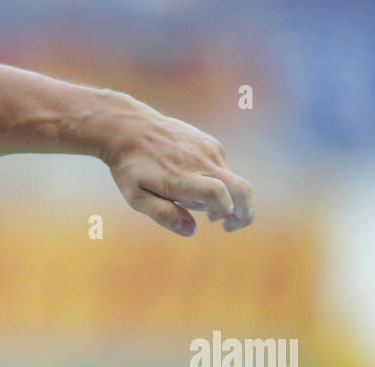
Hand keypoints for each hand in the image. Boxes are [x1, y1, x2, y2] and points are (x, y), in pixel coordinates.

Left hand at [98, 93, 253, 236]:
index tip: (221, 224)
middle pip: (241, 187)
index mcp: (182, 178)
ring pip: (231, 179)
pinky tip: (197, 186)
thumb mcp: (137, 197)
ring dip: (226, 198)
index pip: (218, 195)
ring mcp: (208, 150)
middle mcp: (201, 162)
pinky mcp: (209, 143)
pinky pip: (222, 168)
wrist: (129, 127)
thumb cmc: (130, 166)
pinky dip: (218, 182)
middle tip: (231, 226)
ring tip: (203, 208)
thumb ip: (163, 215)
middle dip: (245, 211)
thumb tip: (192, 231)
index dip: (226, 211)